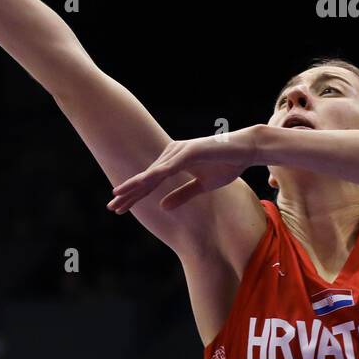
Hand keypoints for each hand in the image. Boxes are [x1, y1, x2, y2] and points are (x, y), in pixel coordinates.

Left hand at [107, 126, 261, 212]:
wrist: (247, 149)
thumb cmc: (226, 164)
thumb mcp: (202, 186)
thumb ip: (182, 195)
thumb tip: (162, 207)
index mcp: (173, 162)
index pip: (150, 183)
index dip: (134, 195)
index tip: (119, 208)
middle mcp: (172, 154)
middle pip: (146, 178)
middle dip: (129, 193)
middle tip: (111, 207)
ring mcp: (180, 151)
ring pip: (154, 172)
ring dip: (136, 185)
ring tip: (119, 195)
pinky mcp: (190, 151)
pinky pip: (171, 166)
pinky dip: (157, 175)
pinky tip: (145, 183)